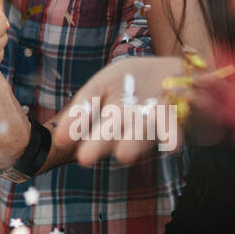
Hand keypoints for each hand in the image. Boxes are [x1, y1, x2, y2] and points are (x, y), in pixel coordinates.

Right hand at [58, 57, 183, 166]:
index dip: (77, 132)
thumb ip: (83, 106)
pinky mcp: (175, 121)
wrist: (170, 76)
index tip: (62, 141)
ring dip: (133, 145)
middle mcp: (127, 127)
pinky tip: (171, 144)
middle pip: (111, 136)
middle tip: (85, 157)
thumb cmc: (130, 82)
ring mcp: (151, 125)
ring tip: (124, 154)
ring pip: (140, 136)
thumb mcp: (100, 86)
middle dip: (99, 145)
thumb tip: (59, 135)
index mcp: (106, 120)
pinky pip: (173, 130)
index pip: (88, 126)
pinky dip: (172, 136)